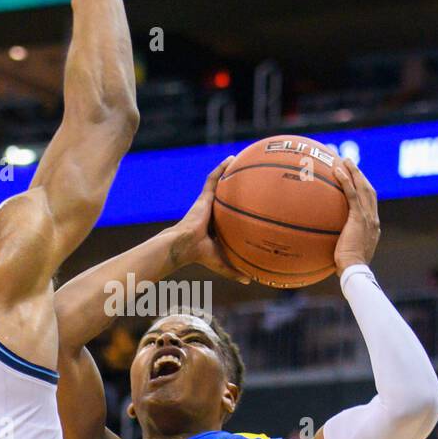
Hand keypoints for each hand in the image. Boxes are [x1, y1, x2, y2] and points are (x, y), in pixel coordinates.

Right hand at [165, 156, 250, 283]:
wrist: (185, 246)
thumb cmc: (201, 255)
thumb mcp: (223, 263)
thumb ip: (235, 270)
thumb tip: (251, 280)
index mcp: (217, 226)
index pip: (230, 215)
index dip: (239, 209)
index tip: (251, 204)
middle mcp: (213, 212)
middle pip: (226, 196)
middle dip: (235, 187)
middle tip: (251, 179)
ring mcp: (208, 203)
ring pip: (220, 184)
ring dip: (229, 172)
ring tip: (241, 160)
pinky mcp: (204, 197)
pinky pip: (213, 179)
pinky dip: (221, 169)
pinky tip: (232, 158)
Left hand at [332, 158, 380, 272]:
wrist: (354, 270)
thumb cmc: (347, 268)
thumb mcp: (346, 254)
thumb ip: (340, 244)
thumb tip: (324, 245)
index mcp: (372, 227)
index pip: (370, 204)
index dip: (364, 190)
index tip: (356, 180)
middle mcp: (373, 219)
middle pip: (369, 191)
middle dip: (361, 175)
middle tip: (350, 163)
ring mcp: (368, 217)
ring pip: (364, 188)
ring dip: (355, 172)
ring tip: (345, 160)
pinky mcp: (359, 218)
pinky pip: (352, 195)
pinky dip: (346, 181)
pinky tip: (338, 170)